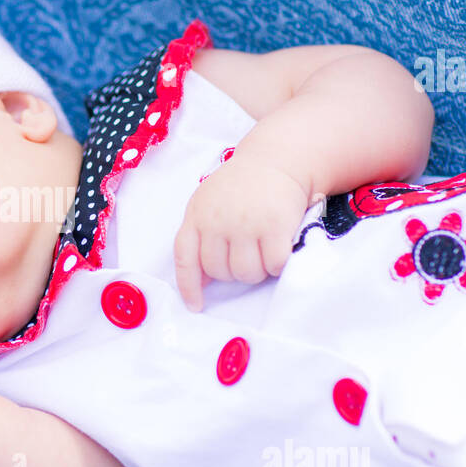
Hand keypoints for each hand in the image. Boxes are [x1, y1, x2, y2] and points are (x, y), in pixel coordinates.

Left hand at [173, 151, 311, 310]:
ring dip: (257, 271)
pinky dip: (278, 265)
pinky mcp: (274, 226)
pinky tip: (280, 249)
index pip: (185, 258)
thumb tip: (202, 280)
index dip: (189, 287)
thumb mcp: (209, 203)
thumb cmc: (241, 187)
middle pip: (220, 272)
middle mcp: (216, 221)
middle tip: (247, 255)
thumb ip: (201, 235)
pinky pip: (274, 265)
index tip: (196, 306)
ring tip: (263, 252)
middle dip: (234, 272)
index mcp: (197, 215)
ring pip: (246, 273)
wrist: (275, 160)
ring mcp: (245, 224)